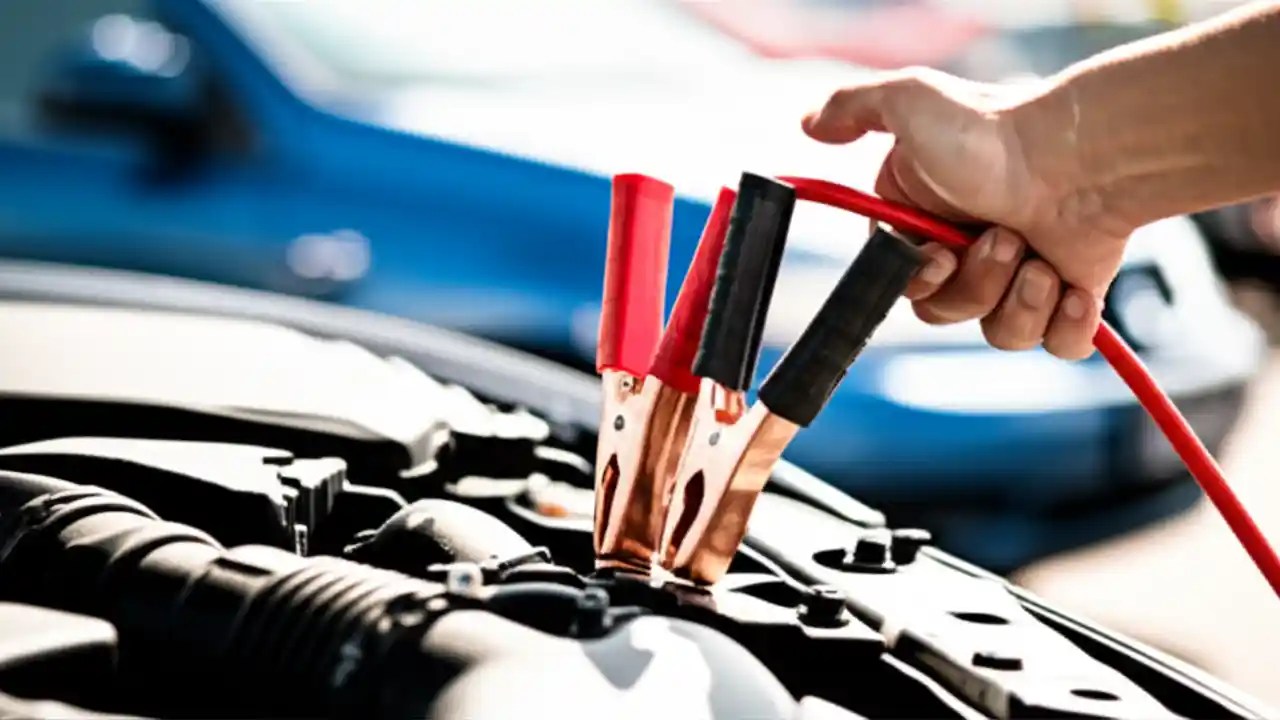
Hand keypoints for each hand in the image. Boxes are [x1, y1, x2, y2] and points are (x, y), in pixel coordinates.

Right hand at [803, 68, 1132, 359]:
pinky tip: (1075, 291)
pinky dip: (1067, 327)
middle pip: (946, 313)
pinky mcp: (1071, 297)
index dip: (920, 278)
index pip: (903, 280)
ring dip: (1020, 301)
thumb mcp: (908, 102)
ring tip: (1043, 260)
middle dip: (975, 284)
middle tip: (1004, 240)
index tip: (940, 254)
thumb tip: (807, 125)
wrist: (1086, 156)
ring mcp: (1023, 278)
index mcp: (927, 221)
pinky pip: (1059, 345)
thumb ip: (850, 108)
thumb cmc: (995, 133)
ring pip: (1000, 335)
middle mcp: (970, 252)